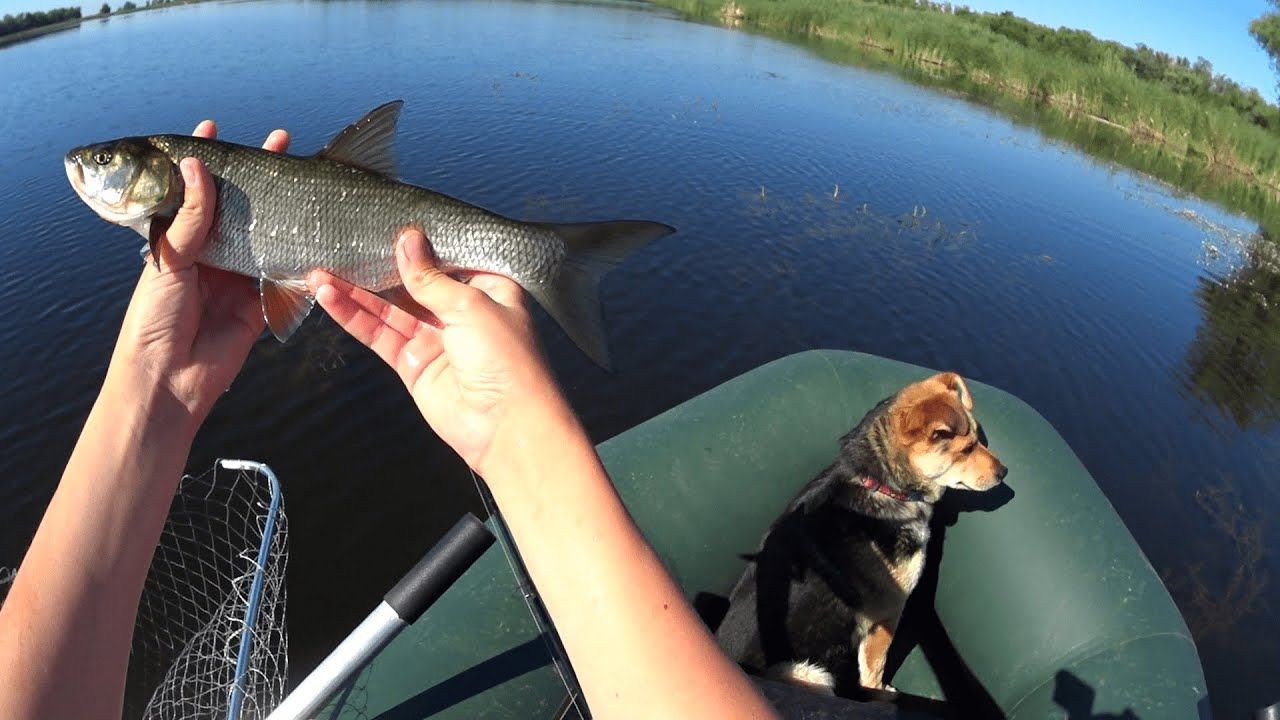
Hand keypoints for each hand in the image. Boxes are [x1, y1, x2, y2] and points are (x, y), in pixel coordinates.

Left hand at [108, 122, 289, 427]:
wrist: (171, 380)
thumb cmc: (154, 319)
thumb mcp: (168, 260)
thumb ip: (190, 216)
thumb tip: (196, 166)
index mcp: (175, 239)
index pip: (189, 189)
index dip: (201, 159)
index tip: (214, 128)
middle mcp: (206, 253)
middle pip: (234, 205)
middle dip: (254, 174)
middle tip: (281, 142)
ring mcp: (234, 275)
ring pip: (261, 231)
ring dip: (279, 205)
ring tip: (300, 170)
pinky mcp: (259, 300)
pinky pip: (281, 271)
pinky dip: (296, 251)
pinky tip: (312, 223)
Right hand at [309, 229, 571, 474]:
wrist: (506, 427)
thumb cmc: (506, 360)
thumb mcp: (471, 305)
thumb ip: (431, 276)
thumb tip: (408, 239)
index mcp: (490, 289)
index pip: (448, 258)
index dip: (419, 243)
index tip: (385, 222)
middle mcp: (462, 312)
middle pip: (414, 282)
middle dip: (380, 265)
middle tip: (343, 243)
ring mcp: (435, 338)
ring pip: (389, 308)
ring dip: (356, 290)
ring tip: (319, 269)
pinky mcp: (414, 363)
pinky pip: (380, 334)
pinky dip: (354, 316)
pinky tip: (329, 296)